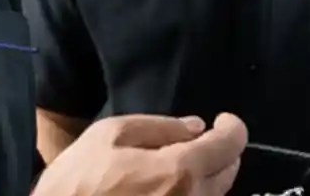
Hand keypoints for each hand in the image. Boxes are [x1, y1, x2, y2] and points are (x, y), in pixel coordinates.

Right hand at [32, 112, 248, 195]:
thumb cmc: (77, 183)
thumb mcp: (108, 135)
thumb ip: (158, 126)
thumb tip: (196, 127)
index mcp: (179, 172)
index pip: (230, 145)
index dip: (232, 127)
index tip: (222, 121)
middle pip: (228, 173)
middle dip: (219, 152)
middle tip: (196, 142)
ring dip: (204, 177)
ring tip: (174, 168)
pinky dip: (189, 195)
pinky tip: (163, 191)